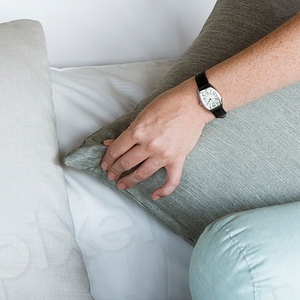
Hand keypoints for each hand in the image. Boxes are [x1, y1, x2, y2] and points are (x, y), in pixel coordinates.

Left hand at [100, 79, 211, 198]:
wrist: (194, 103)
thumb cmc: (169, 103)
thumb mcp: (143, 113)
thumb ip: (129, 130)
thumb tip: (112, 142)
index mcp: (138, 131)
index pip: (116, 150)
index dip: (107, 159)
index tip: (105, 163)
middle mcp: (149, 145)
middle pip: (125, 163)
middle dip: (115, 170)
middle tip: (111, 174)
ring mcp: (164, 154)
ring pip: (142, 174)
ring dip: (129, 181)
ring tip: (122, 184)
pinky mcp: (178, 159)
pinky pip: (171, 181)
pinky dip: (163, 191)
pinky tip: (155, 196)